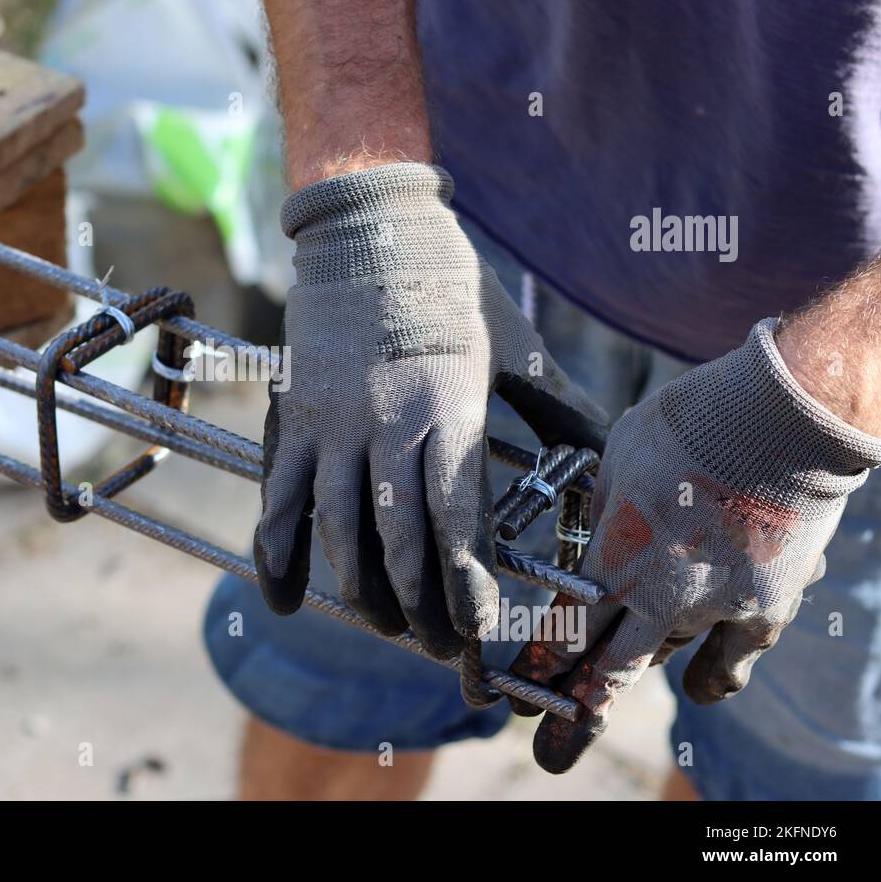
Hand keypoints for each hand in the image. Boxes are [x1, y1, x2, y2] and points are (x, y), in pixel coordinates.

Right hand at [254, 163, 608, 659]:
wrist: (370, 232)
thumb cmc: (452, 291)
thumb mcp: (515, 347)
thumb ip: (558, 409)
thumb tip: (605, 458)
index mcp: (449, 408)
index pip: (456, 517)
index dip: (464, 582)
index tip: (478, 630)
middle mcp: (387, 424)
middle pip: (398, 537)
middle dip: (420, 606)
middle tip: (440, 649)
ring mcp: (332, 423)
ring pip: (338, 528)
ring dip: (360, 588)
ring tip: (384, 627)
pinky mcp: (291, 418)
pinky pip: (278, 497)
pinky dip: (275, 553)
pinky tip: (284, 600)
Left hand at [511, 318, 880, 772]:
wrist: (784, 419)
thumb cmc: (689, 422)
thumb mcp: (618, 455)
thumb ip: (603, 506)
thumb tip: (596, 529)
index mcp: (613, 557)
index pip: (564, 629)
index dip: (538, 665)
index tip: (514, 691)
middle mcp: (657, 596)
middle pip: (603, 668)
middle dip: (566, 709)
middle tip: (540, 742)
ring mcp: (712, 609)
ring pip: (658, 662)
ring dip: (622, 691)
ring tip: (590, 723)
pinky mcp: (764, 607)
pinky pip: (734, 660)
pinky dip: (715, 679)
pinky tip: (702, 694)